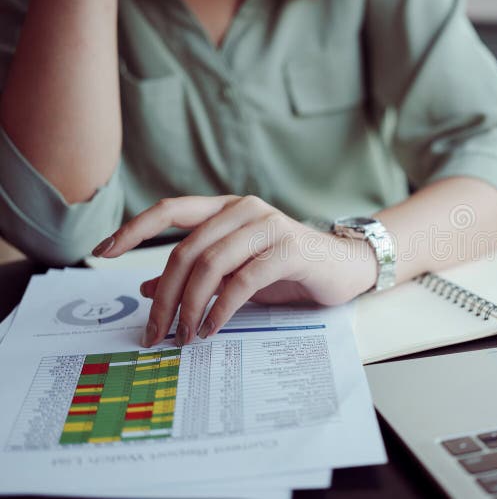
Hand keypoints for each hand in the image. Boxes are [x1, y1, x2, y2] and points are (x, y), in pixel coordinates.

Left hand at [92, 196, 377, 346]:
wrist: (346, 267)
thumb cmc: (290, 269)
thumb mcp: (237, 272)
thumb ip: (198, 274)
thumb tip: (149, 288)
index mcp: (227, 208)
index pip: (171, 209)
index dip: (133, 229)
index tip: (102, 253)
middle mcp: (244, 209)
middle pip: (186, 249)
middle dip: (165, 296)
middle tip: (155, 331)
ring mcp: (268, 225)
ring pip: (211, 264)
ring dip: (191, 306)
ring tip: (184, 336)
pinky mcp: (290, 248)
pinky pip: (243, 280)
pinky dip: (222, 308)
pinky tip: (214, 328)